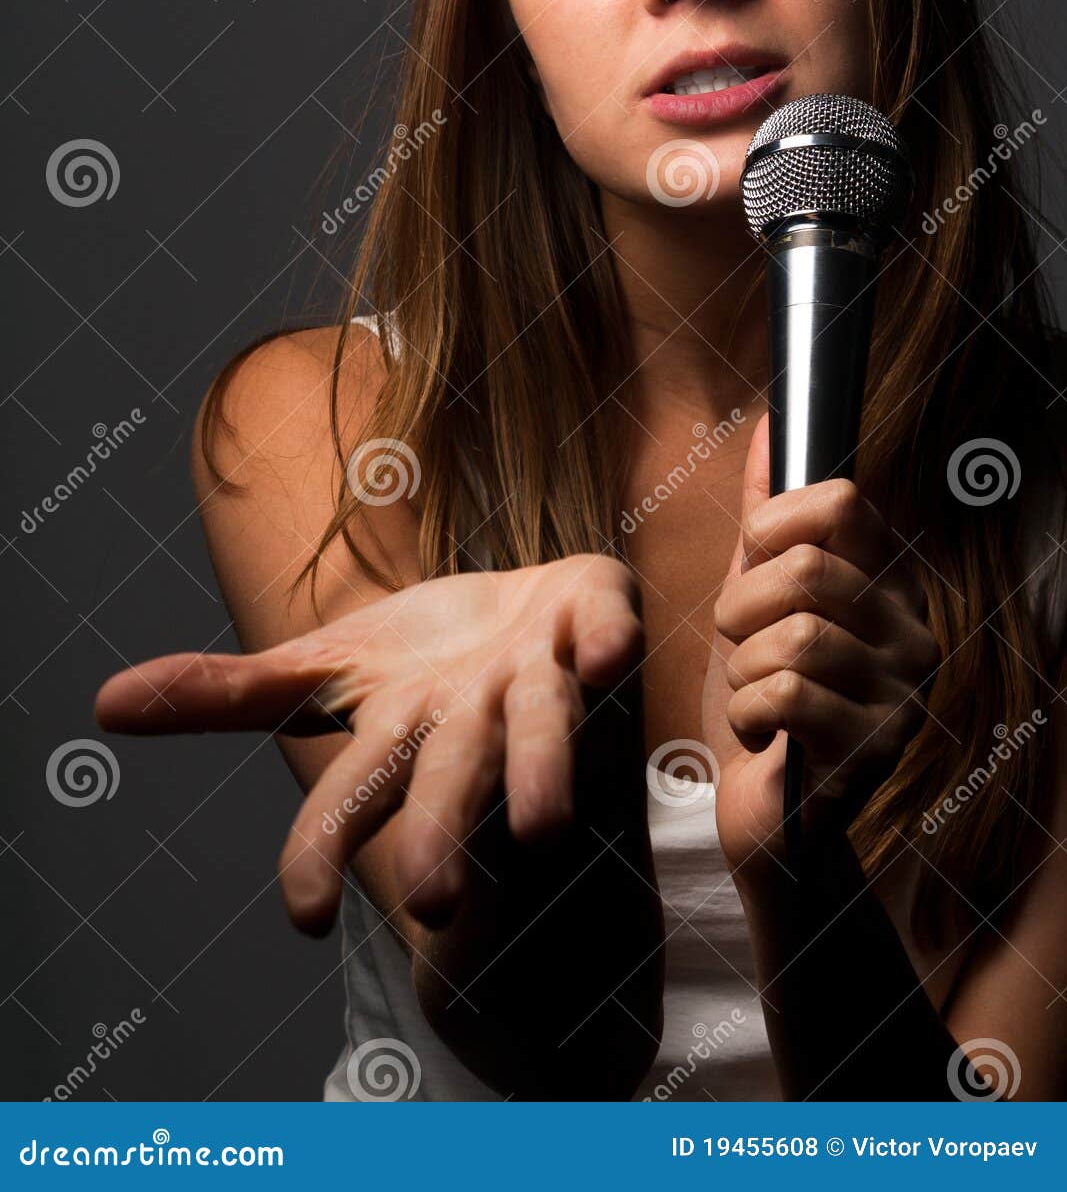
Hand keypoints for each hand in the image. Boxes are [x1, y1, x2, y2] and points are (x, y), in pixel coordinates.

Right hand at [94, 555, 642, 930]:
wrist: (535, 613)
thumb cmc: (430, 663)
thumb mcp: (325, 669)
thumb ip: (228, 695)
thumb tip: (101, 709)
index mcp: (404, 732)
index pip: (353, 800)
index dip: (322, 850)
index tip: (299, 917)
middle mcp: (474, 718)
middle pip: (450, 777)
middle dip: (439, 834)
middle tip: (434, 902)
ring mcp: (542, 673)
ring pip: (540, 722)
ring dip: (540, 766)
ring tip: (541, 826)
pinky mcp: (594, 619)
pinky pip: (608, 626)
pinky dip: (609, 640)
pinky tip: (606, 655)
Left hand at [704, 414, 937, 883]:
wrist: (767, 813)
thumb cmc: (762, 698)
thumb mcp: (755, 596)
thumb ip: (765, 516)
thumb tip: (768, 423)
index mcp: (887, 582)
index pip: (844, 499)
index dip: (774, 524)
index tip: (754, 564)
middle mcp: (912, 631)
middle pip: (807, 568)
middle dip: (741, 609)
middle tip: (744, 648)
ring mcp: (903, 694)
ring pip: (793, 638)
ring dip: (744, 671)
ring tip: (756, 696)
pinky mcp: (878, 752)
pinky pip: (786, 698)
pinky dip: (749, 716)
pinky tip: (766, 737)